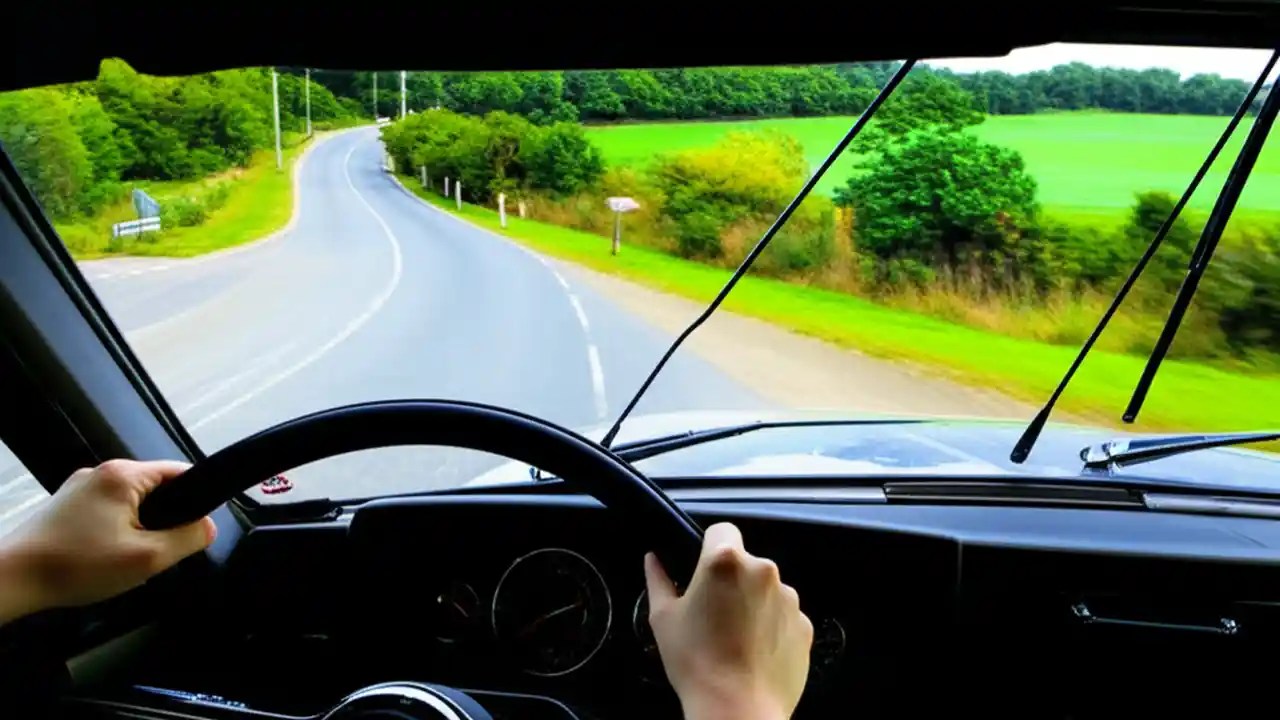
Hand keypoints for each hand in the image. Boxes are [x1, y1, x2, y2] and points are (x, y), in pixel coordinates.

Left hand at [0, 460, 215, 623]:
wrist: (11, 580)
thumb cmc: (78, 566)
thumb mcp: (148, 558)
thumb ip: (188, 538)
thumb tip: (209, 527)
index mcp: (124, 475)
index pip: (180, 472)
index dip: (196, 500)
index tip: (194, 531)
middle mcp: (101, 472)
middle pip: (156, 489)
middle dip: (163, 521)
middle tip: (156, 554)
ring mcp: (79, 487)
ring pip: (131, 504)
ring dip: (138, 529)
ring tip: (127, 560)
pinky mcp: (64, 506)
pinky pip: (107, 512)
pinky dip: (114, 533)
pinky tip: (103, 558)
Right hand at [645, 523, 812, 719]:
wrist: (738, 710)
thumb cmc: (697, 665)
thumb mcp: (663, 618)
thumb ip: (658, 579)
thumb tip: (653, 560)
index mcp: (725, 561)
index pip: (721, 530)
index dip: (708, 546)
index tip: (702, 568)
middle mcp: (763, 571)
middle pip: (745, 561)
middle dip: (730, 579)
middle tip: (712, 611)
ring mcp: (789, 599)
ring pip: (766, 588)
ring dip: (752, 602)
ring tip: (732, 636)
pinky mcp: (804, 625)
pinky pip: (784, 615)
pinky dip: (771, 626)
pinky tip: (752, 650)